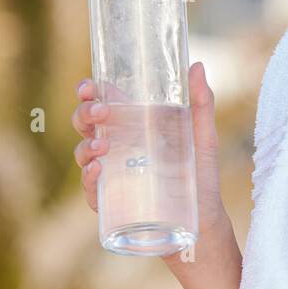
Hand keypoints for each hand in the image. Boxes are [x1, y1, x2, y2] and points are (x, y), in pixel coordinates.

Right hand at [71, 62, 229, 232]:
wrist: (203, 223)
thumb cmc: (201, 177)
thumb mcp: (204, 138)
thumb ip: (201, 103)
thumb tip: (196, 65)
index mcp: (134, 128)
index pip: (103, 104)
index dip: (90, 92)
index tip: (90, 86)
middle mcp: (118, 149)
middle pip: (86, 125)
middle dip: (85, 114)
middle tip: (101, 112)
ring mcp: (112, 176)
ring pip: (83, 154)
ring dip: (86, 145)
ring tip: (103, 145)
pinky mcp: (111, 203)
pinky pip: (91, 189)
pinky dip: (89, 178)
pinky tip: (98, 170)